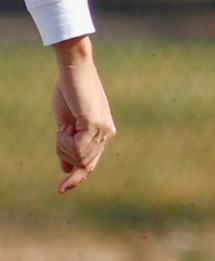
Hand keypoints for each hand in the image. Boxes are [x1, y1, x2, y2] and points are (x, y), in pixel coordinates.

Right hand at [51, 36, 113, 193]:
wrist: (74, 71)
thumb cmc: (69, 94)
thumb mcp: (67, 124)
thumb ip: (69, 145)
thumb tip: (67, 169)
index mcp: (102, 133)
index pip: (91, 163)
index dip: (76, 177)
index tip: (61, 190)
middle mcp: (107, 134)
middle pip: (82, 163)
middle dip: (63, 153)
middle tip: (61, 132)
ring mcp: (103, 130)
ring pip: (78, 157)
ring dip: (62, 146)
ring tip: (65, 126)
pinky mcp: (95, 124)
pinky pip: (76, 148)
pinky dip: (65, 141)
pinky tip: (66, 126)